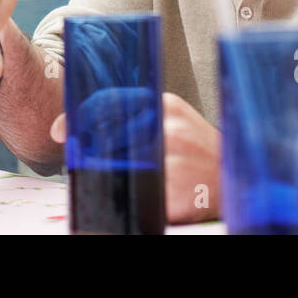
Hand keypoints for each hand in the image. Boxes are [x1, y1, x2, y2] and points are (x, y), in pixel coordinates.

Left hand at [49, 92, 221, 224]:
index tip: (60, 130)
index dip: (79, 116)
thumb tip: (89, 129)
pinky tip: (148, 194)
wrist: (237, 179)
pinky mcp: (173, 189)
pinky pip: (135, 193)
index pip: (110, 102)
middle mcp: (167, 127)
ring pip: (115, 167)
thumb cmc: (201, 152)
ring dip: (111, 175)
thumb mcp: (174, 122)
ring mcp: (171, 158)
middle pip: (105, 137)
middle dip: (89, 151)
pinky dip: (134, 196)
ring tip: (126, 178)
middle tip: (83, 160)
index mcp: (164, 106)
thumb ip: (138, 119)